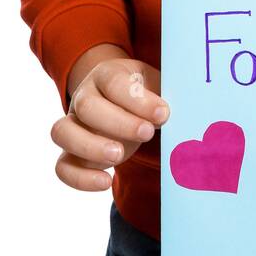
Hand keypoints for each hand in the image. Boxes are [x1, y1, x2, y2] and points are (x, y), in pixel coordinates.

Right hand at [51, 56, 169, 191]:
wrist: (119, 98)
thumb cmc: (142, 91)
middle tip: (147, 133)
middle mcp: (83, 96)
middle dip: (118, 122)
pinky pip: (62, 166)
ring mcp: (72, 124)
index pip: (114, 83)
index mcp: (106, 74)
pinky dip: (80, 178)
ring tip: (120, 156)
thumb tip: (193, 107)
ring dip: (91, 147)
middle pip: (87, 106)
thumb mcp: (155, 83)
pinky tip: (106, 181)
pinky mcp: (70, 152)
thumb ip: (166, 94)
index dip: (138, 100)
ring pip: (63, 133)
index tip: (164, 113)